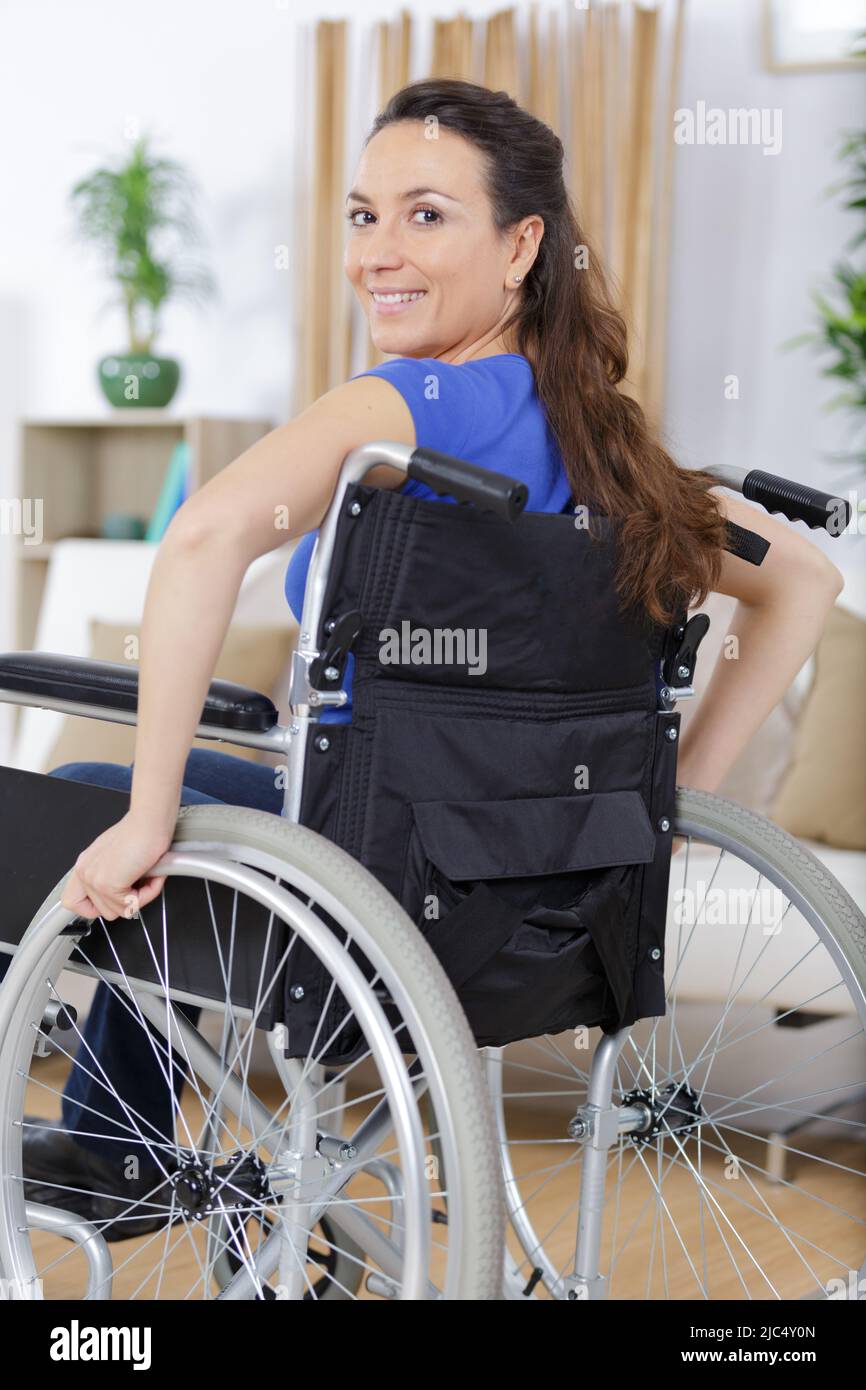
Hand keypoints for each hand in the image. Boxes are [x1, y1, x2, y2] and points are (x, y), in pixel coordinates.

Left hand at [60, 812, 175, 921]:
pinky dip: (148, 893)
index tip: (113, 901)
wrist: (150, 821)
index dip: (94, 908)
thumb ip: (112, 873)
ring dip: (140, 896)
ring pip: (119, 911)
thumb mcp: (117, 854)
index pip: (72, 901)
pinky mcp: (108, 886)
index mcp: (84, 865)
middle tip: (139, 884)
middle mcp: (85, 873)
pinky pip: (132, 905)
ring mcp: (94, 880)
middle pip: (102, 912)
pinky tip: (152, 875)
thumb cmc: (141, 831)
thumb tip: (123, 894)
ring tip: (148, 875)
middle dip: (126, 901)